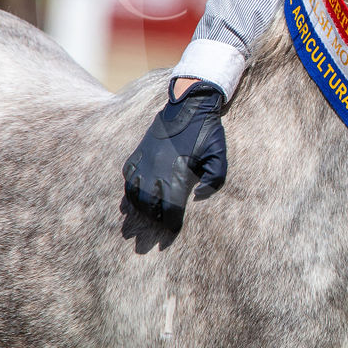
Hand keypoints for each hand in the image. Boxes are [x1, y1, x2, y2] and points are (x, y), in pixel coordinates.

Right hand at [123, 81, 227, 231]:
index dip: (171, 224)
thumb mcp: (219, 156)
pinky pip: (128, 174)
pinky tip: (132, 196)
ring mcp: (145, 160)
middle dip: (149, 223)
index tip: (171, 233)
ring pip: (133, 193)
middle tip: (146, 242)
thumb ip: (214, 180)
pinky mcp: (139, 150)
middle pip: (148, 206)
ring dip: (136, 209)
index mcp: (176, 174)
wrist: (191, 104)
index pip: (170, 208)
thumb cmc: (208, 132)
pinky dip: (128, 188)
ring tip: (136, 222)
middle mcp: (156, 170)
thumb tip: (198, 197)